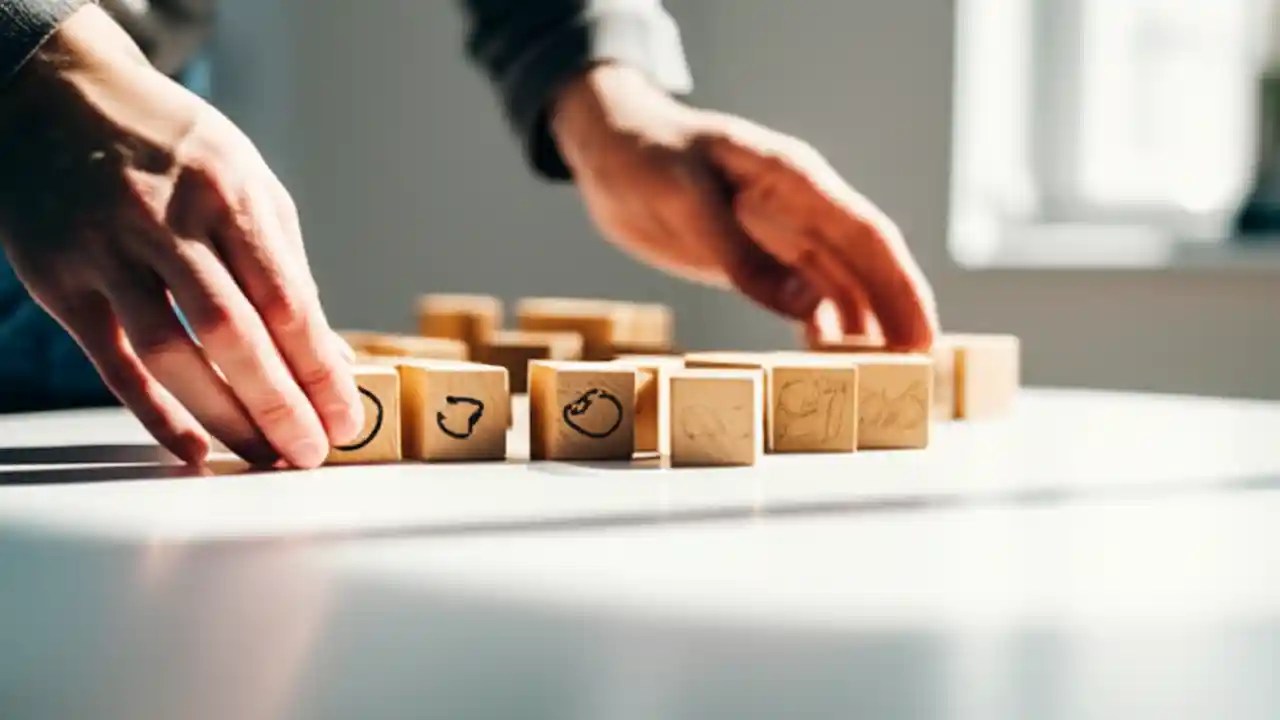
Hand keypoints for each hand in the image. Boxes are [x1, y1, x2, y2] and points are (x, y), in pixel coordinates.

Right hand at [0, 6, 360, 466]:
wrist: (57, 94)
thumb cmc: (173, 148)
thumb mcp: (244, 179)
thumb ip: (284, 265)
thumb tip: (328, 356)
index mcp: (229, 194)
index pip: (286, 300)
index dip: (320, 368)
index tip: (347, 417)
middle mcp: (168, 221)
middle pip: (233, 333)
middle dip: (280, 403)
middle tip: (312, 451)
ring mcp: (108, 251)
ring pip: (173, 354)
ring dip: (226, 417)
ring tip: (266, 457)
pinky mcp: (61, 282)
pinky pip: (115, 362)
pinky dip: (155, 413)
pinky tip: (193, 449)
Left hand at [550, 64, 937, 349]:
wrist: (608, 149)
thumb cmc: (644, 157)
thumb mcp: (685, 202)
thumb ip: (742, 256)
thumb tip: (809, 309)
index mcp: (794, 179)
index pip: (866, 235)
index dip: (901, 286)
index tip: (923, 334)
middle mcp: (799, 205)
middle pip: (864, 264)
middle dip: (895, 315)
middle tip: (915, 372)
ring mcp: (779, 230)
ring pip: (838, 282)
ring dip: (862, 326)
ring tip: (877, 376)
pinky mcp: (755, 254)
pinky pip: (802, 292)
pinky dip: (819, 324)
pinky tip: (824, 357)